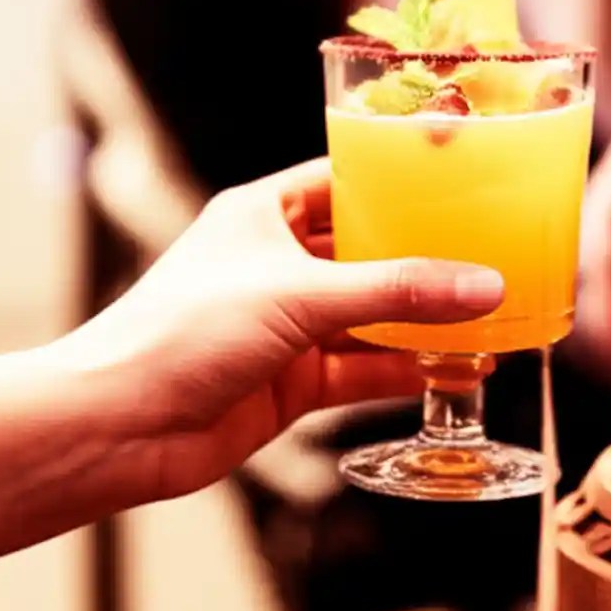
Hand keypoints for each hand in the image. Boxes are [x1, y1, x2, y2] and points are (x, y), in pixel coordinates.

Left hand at [55, 158, 503, 499]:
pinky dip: (402, 372)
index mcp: (261, 216)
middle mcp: (276, 266)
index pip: (341, 182)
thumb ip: (395, 291)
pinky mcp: (292, 381)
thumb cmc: (180, 334)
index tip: (458, 185)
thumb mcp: (299, 297)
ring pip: (370, 317)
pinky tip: (451, 371)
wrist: (120, 428)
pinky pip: (361, 370)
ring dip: (421, 324)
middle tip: (489, 257)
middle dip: (423, 261)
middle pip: (366, 254)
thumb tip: (481, 285)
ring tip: (487, 321)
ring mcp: (285, 326)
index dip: (396, 182)